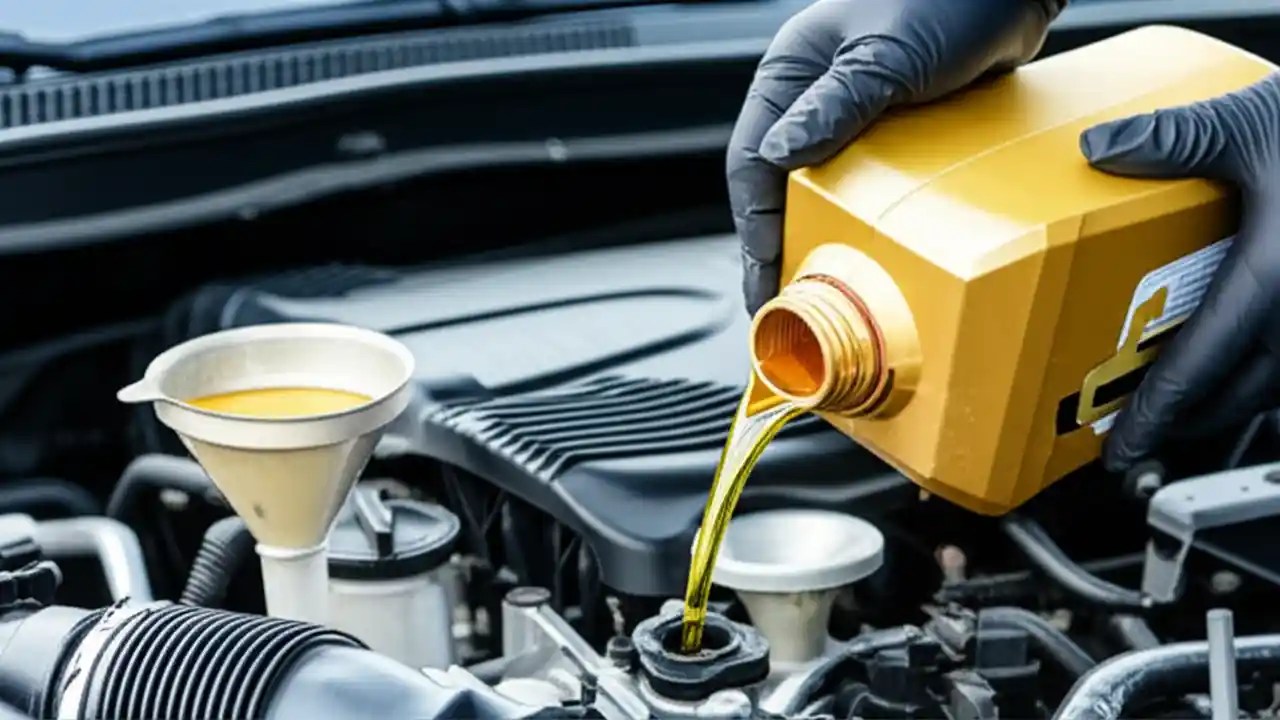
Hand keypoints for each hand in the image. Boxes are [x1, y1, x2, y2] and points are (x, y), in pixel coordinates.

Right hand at [728, 0, 1062, 313]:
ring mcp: (855, 113)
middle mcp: (814, 96)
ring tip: (831, 285)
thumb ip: (834, 105)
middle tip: (792, 299)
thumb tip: (781, 155)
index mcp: (791, 73)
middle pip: (781, 186)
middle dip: (782, 245)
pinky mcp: (897, 128)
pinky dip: (867, 220)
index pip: (752, 163)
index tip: (765, 282)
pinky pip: (869, 185)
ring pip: (823, 191)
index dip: (756, 230)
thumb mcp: (886, 55)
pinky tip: (876, 250)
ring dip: (824, 235)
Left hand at [1081, 73, 1279, 470]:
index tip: (1121, 452)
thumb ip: (1176, 138)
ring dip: (1226, 400)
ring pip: (1274, 387)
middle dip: (1181, 420)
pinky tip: (1241, 355)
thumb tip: (1099, 146)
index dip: (1152, 417)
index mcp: (1274, 277)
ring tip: (1180, 402)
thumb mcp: (1254, 121)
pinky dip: (1262, 371)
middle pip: (1235, 396)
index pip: (1196, 368)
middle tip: (1137, 431)